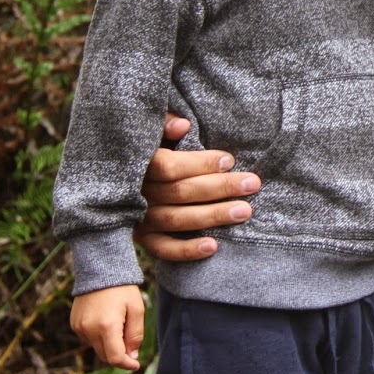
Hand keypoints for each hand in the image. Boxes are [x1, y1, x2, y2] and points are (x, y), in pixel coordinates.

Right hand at [70, 284, 144, 370]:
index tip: (135, 365)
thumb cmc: (123, 289)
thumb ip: (135, 335)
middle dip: (119, 354)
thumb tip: (131, 356)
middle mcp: (89, 329)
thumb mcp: (137, 309)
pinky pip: (88, 339)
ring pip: (96, 348)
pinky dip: (99, 337)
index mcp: (107, 326)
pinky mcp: (74, 323)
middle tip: (131, 343)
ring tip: (118, 324)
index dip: (126, 364)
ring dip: (109, 345)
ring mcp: (79, 327)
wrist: (100, 269)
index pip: (115, 357)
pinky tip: (106, 320)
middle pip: (105, 356)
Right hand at [132, 114, 258, 261]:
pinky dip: (187, 250)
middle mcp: (136, 193)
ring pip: (176, 220)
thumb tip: (183, 126)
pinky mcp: (143, 237)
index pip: (167, 166)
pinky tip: (214, 246)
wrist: (121, 178)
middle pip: (179, 193)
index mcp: (139, 164)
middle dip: (220, 187)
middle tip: (252, 183)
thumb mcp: (152, 129)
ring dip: (213, 216)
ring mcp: (138, 217)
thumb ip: (165, 123)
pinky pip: (163, 249)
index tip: (229, 160)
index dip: (200, 163)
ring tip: (245, 211)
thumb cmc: (151, 145)